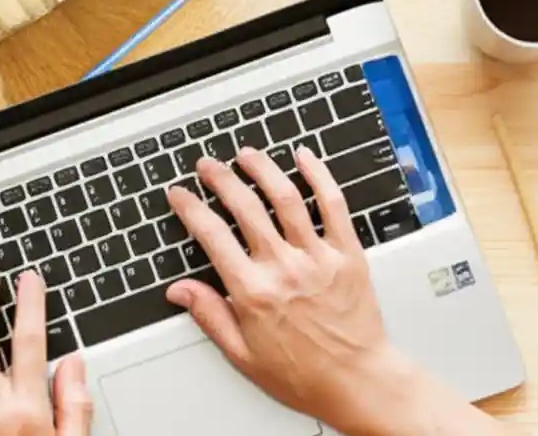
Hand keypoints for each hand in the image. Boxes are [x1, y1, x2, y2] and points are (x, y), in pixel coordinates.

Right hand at [165, 147, 507, 435]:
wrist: (357, 382)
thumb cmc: (304, 375)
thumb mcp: (243, 354)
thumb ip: (211, 316)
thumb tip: (180, 291)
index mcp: (253, 293)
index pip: (211, 235)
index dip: (190, 208)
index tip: (180, 195)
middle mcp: (284, 269)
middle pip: (245, 207)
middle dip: (221, 178)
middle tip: (208, 166)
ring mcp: (318, 257)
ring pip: (286, 197)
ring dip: (262, 169)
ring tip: (246, 154)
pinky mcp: (348, 254)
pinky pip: (334, 204)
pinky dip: (318, 175)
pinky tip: (305, 157)